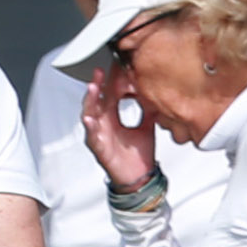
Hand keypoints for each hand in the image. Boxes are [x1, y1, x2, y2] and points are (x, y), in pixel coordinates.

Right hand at [76, 62, 157, 194]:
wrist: (140, 178)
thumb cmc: (139, 155)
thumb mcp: (147, 127)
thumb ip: (149, 110)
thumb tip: (157, 94)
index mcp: (113, 118)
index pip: (109, 95)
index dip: (111, 82)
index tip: (114, 68)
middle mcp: (103, 124)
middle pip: (97, 101)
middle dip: (97, 85)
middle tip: (99, 71)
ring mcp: (99, 135)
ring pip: (90, 114)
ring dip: (90, 101)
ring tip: (93, 88)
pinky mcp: (99, 148)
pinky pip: (91, 136)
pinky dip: (90, 127)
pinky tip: (89, 118)